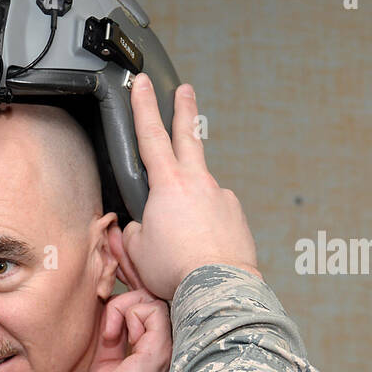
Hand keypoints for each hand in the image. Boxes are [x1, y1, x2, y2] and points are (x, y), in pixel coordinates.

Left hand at [81, 289, 172, 371]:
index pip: (147, 311)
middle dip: (123, 305)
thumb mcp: (105, 363)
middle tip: (107, 333)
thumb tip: (109, 312)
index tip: (106, 334)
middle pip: (152, 300)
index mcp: (153, 351)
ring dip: (123, 308)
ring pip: (152, 300)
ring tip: (110, 335)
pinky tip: (114, 337)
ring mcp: (164, 347)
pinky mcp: (159, 349)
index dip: (124, 310)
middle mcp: (164, 347)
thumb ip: (112, 338)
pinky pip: (151, 308)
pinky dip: (126, 312)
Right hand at [117, 75, 259, 300]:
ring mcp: (222, 198)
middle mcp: (199, 184)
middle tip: (185, 89)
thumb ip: (135, 231)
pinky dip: (204, 227)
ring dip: (188, 205)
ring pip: (199, 191)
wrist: (218, 287)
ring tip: (181, 238)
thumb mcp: (137, 251)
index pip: (151, 136)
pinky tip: (199, 248)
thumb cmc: (175, 270)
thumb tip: (142, 227)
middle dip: (184, 110)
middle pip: (188, 137)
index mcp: (168, 186)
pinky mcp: (237, 217)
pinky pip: (214, 216)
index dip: (143, 107)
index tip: (142, 84)